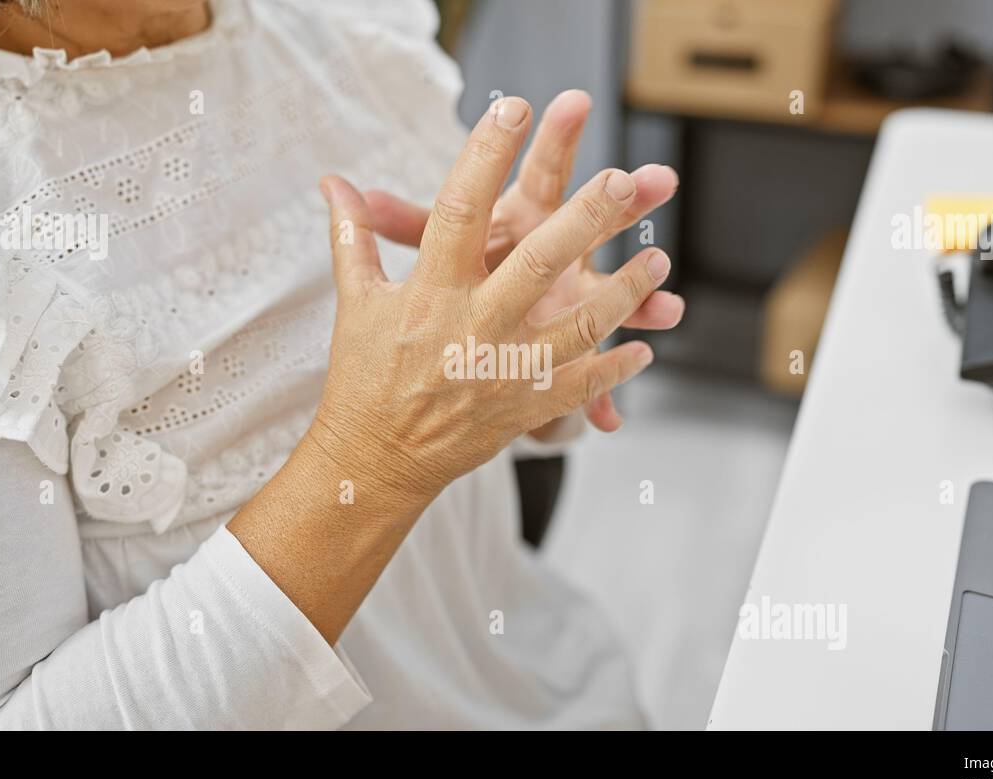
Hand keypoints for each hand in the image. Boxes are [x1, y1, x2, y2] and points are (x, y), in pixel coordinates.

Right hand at [228, 97, 670, 642]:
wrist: (373, 458)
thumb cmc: (364, 376)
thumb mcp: (357, 302)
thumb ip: (354, 237)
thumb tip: (332, 180)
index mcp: (429, 291)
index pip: (458, 207)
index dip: (486, 154)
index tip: (514, 106)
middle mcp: (471, 326)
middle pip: (538, 261)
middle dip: (587, 217)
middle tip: (626, 178)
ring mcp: (504, 371)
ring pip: (579, 326)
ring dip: (624, 293)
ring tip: (659, 259)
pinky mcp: (523, 409)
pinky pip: (581, 386)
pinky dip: (616, 370)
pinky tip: (645, 348)